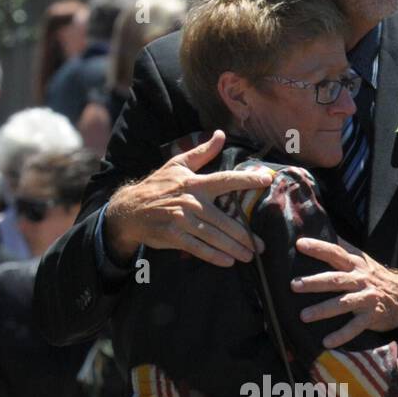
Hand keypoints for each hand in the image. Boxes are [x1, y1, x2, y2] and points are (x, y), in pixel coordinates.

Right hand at [105, 130, 273, 266]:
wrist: (129, 209)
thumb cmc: (157, 186)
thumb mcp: (177, 165)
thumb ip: (202, 153)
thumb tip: (221, 134)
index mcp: (194, 183)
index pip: (225, 180)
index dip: (247, 179)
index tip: (267, 179)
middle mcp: (191, 201)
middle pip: (224, 220)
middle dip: (245, 235)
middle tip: (261, 245)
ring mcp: (182, 220)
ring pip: (214, 237)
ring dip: (234, 248)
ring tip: (250, 256)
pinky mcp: (174, 236)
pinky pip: (198, 248)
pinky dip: (214, 256)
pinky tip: (228, 262)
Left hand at [291, 237, 397, 347]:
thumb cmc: (376, 278)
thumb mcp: (363, 260)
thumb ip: (344, 249)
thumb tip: (324, 229)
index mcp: (356, 264)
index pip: (336, 252)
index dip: (319, 247)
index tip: (300, 244)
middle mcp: (361, 279)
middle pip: (335, 279)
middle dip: (314, 282)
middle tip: (294, 285)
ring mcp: (367, 298)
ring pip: (343, 303)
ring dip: (323, 310)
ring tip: (303, 316)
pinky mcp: (372, 316)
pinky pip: (355, 327)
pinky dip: (341, 335)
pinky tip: (327, 342)